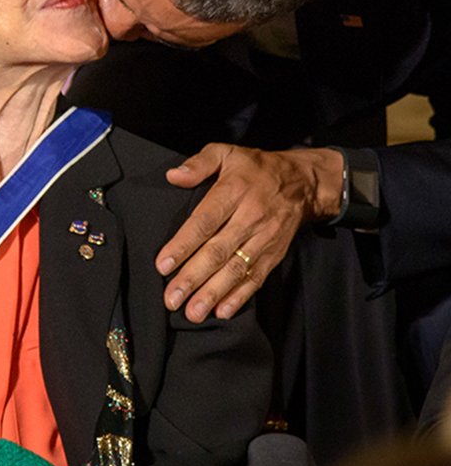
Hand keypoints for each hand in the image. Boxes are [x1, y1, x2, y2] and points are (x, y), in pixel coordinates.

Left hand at [156, 144, 343, 321]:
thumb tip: (173, 175)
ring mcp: (264, 238)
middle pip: (218, 251)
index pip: (204, 222)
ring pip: (236, 269)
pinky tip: (222, 311)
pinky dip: (240, 296)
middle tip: (172, 298)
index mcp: (234, 191)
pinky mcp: (274, 254)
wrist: (301, 182)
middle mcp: (250, 217)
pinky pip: (256, 278)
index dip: (183, 245)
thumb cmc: (255, 168)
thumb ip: (199, 163)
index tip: (163, 265)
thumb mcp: (227, 153)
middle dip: (193, 278)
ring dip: (213, 293)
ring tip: (193, 312)